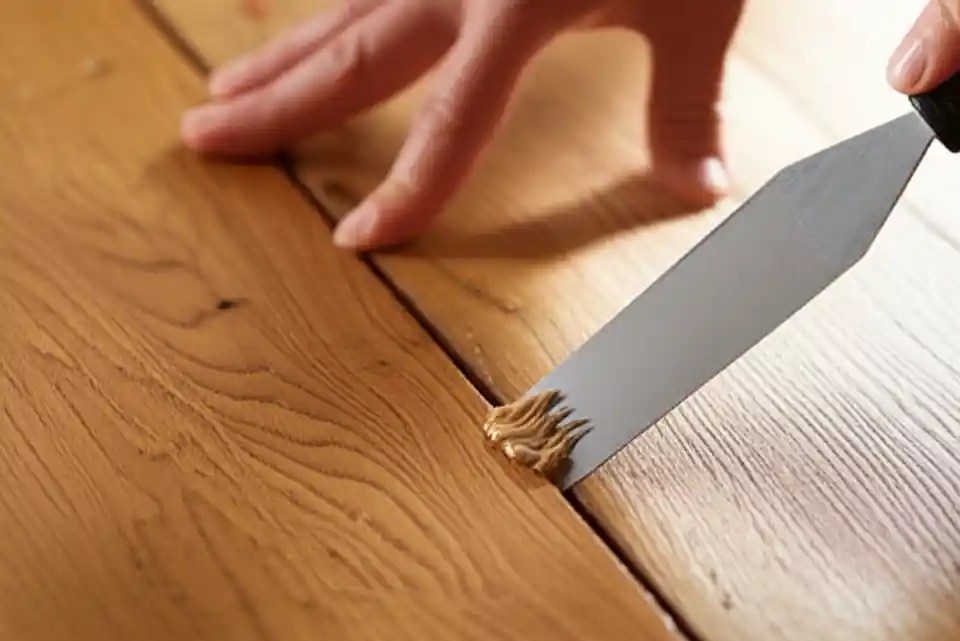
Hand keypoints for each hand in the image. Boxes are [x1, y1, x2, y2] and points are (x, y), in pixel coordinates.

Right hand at [181, 0, 743, 249]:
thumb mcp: (697, 7)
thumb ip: (686, 102)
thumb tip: (698, 186)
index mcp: (517, 10)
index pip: (450, 126)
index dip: (405, 190)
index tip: (359, 239)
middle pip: (352, 61)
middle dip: (276, 109)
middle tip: (201, 141)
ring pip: (339, 11)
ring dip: (278, 55)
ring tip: (220, 93)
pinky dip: (323, 7)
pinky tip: (282, 21)